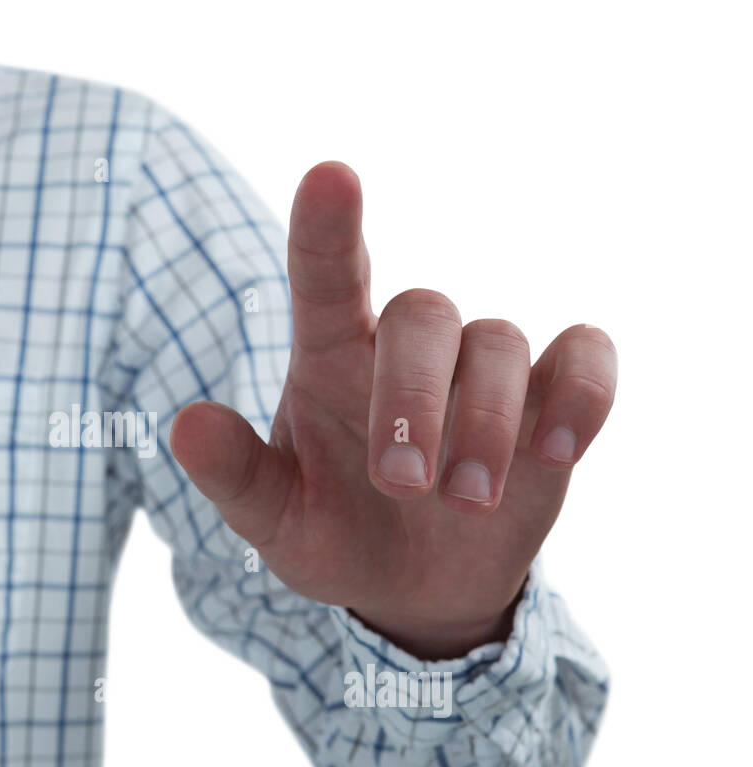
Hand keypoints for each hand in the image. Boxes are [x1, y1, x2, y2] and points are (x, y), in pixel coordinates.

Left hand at [170, 162, 616, 659]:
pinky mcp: (550, 395)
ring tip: (465, 502)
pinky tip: (556, 452)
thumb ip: (236, 476)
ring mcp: (481, 367)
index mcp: (328, 359)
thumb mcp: (276, 522)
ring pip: (499, 342)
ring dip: (488, 422)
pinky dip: (584, 394)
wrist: (412, 589)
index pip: (325, 276)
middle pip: (423, 315)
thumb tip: (185, 425)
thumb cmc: (333, 537)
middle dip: (415, 396)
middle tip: (401, 483)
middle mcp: (404, 348)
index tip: (331, 175)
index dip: (327, 226)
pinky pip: (584, 356)